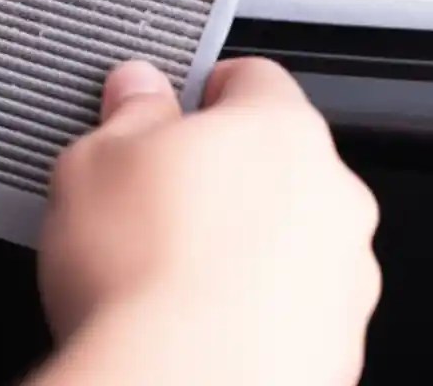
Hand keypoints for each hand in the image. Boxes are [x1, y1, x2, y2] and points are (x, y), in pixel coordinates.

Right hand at [35, 58, 379, 385]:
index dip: (199, 91)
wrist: (174, 381)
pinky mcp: (332, 336)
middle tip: (148, 196)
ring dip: (236, 239)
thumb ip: (127, 113)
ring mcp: (339, 269)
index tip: (162, 113)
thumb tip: (136, 87)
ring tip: (161, 266)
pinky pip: (287, 298)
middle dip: (215, 173)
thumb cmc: (137, 272)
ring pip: (285, 232)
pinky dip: (248, 299)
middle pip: (273, 159)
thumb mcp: (93, 160)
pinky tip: (189, 312)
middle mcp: (328, 193)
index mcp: (277, 128)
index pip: (251, 77)